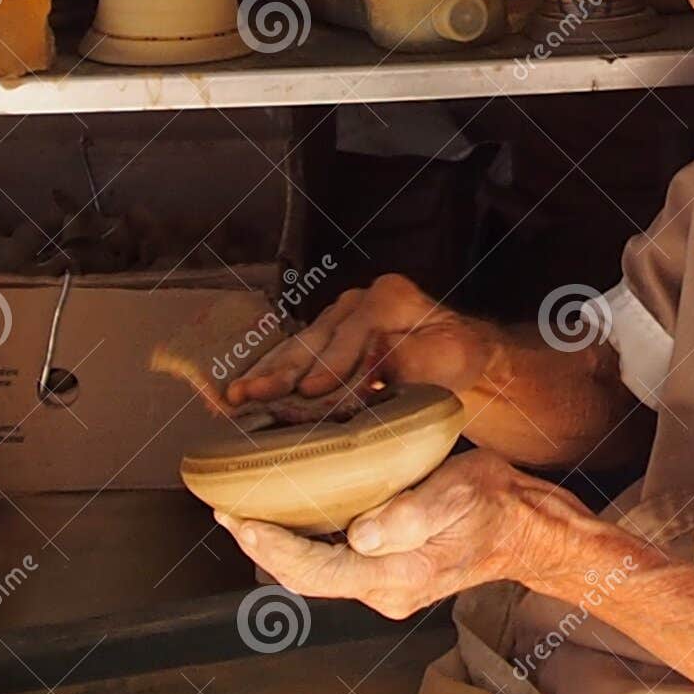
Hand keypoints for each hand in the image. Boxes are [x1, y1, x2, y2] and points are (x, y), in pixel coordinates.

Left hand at [215, 449, 573, 619]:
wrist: (530, 530)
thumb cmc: (497, 505)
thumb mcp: (457, 497)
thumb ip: (408, 517)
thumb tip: (359, 534)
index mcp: (394, 577)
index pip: (312, 570)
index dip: (267, 545)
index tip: (235, 516)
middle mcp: (383, 591)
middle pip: (303, 576)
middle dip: (261, 544)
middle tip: (224, 505)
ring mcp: (386, 586)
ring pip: (316, 571)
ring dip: (280, 542)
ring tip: (246, 506)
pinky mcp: (390, 572)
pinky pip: (334, 562)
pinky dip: (306, 539)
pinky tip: (292, 513)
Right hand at [226, 273, 486, 409]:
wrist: (456, 358)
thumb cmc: (455, 359)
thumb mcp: (449, 357)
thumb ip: (413, 357)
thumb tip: (378, 359)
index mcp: (388, 297)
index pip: (354, 333)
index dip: (333, 363)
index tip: (314, 390)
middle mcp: (355, 301)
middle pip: (317, 339)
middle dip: (286, 370)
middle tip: (258, 395)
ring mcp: (335, 318)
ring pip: (297, 348)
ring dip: (266, 374)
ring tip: (237, 396)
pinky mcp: (323, 338)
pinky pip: (292, 357)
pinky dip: (269, 376)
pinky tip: (242, 393)